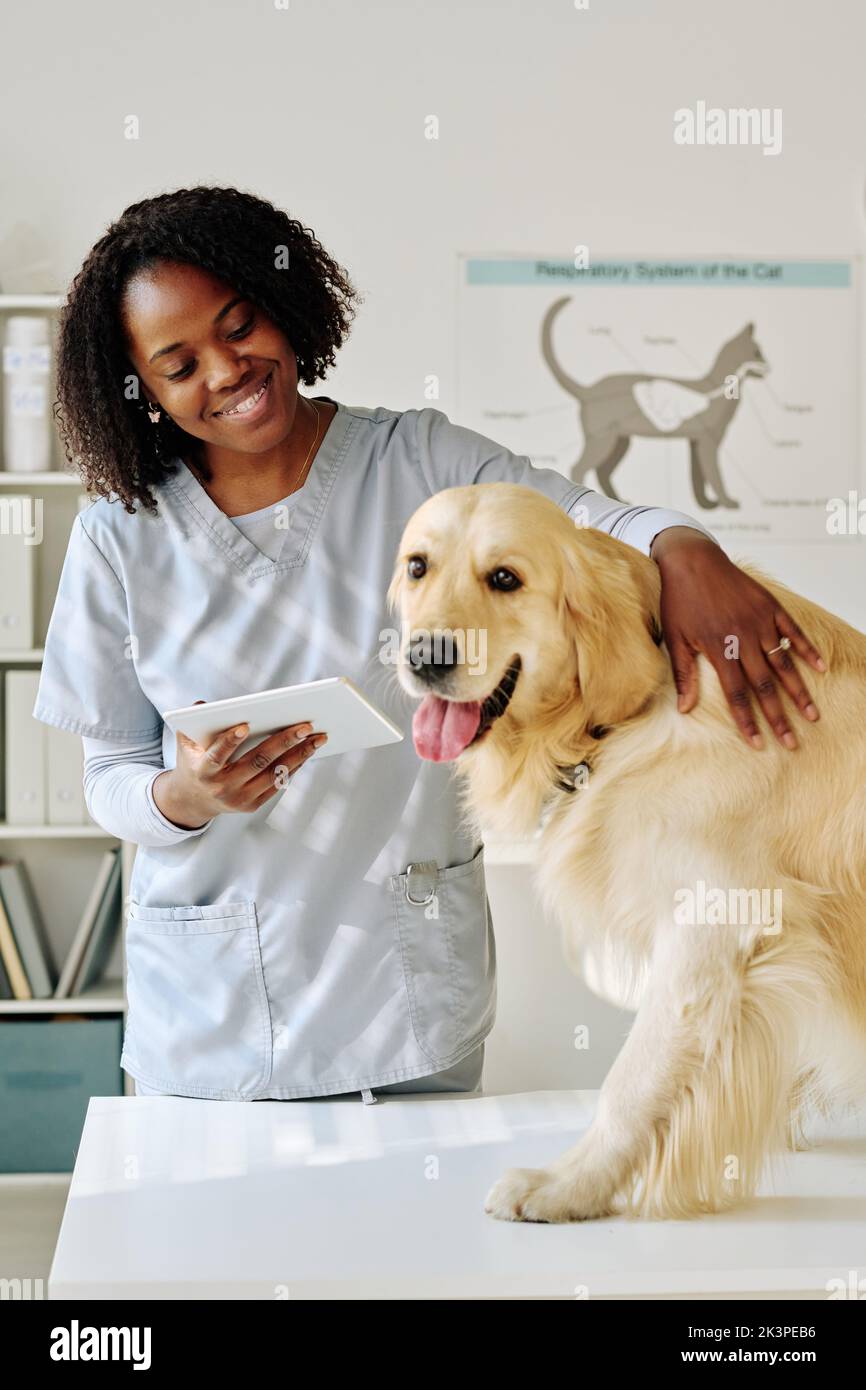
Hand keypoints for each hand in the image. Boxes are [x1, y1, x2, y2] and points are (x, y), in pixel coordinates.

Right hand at [153, 703, 327, 827]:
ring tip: (318, 737)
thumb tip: (203, 704)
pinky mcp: (252, 805)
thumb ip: (191, 722)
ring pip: (273, 774)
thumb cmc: (193, 761)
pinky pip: (277, 783)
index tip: (245, 725)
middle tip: (305, 725)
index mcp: (203, 771)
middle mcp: (222, 788)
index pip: (217, 756)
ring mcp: (239, 799)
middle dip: (283, 742)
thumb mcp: (185, 742)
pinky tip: (308, 750)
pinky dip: (294, 766)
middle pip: (256, 762)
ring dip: (299, 755)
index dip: (229, 742)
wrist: (193, 800)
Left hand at [650, 528, 825, 750]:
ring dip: (799, 690)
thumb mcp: (675, 638)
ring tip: (812, 714)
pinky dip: (807, 649)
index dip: (748, 721)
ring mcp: (759, 621)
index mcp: (718, 649)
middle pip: (764, 685)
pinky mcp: (770, 606)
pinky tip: (821, 668)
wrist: (692, 559)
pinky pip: (792, 631)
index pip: (737, 694)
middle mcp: (742, 637)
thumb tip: (684, 710)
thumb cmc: (679, 601)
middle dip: (779, 717)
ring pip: (783, 662)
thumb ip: (684, 674)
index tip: (759, 744)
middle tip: (793, 741)